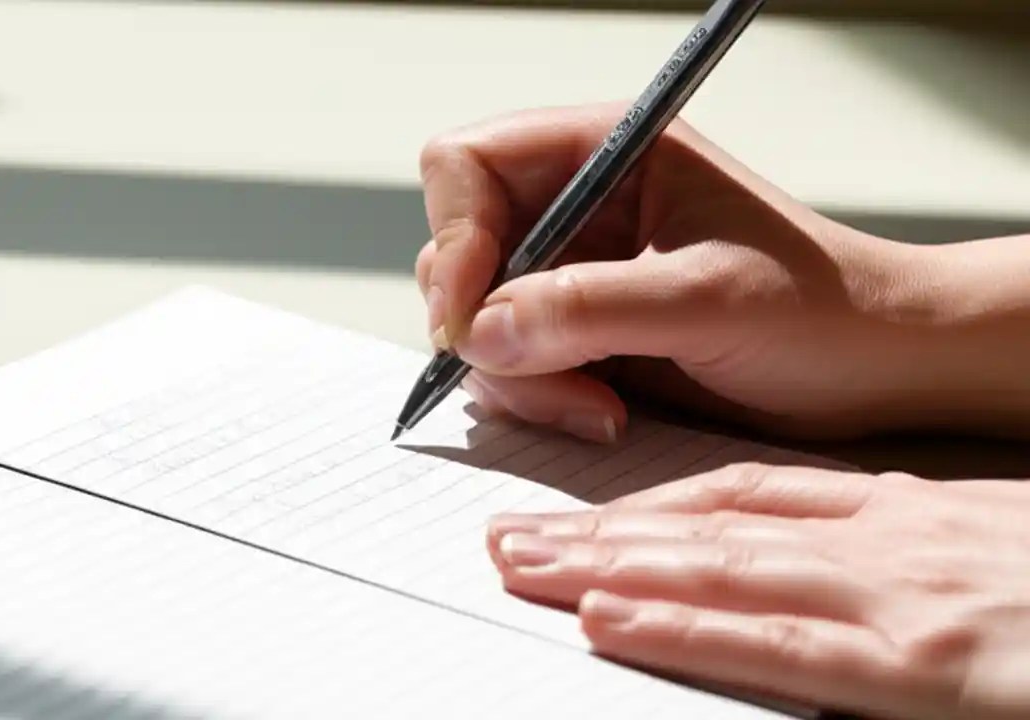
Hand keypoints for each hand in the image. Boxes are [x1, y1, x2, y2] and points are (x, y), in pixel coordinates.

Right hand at [414, 103, 1029, 442]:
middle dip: (490, 328)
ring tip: (597, 405)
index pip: (467, 165)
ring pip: (476, 322)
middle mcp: (574, 206)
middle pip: (458, 253)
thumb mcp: (705, 299)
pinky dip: (540, 399)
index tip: (469, 314)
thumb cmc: (822, 309)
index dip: (453, 235)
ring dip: (521, 377)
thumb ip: (587, 308)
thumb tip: (478, 332)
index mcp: (602, 153)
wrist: (872, 370)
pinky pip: (508, 365)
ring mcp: (571, 272)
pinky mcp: (576, 333)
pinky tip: (605, 410)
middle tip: (548, 374)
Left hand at [485, 465, 1029, 719]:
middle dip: (601, 530)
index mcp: (901, 510)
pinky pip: (783, 645)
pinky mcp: (930, 664)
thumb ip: (895, 541)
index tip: (580, 512)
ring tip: (524, 566)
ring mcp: (904, 596)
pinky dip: (688, 628)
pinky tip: (611, 623)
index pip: (743, 491)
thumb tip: (805, 553)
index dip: (648, 501)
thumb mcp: (988, 541)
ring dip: (610, 566)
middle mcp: (886, 539)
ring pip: (723, 568)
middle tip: (509, 536)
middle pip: (709, 522)